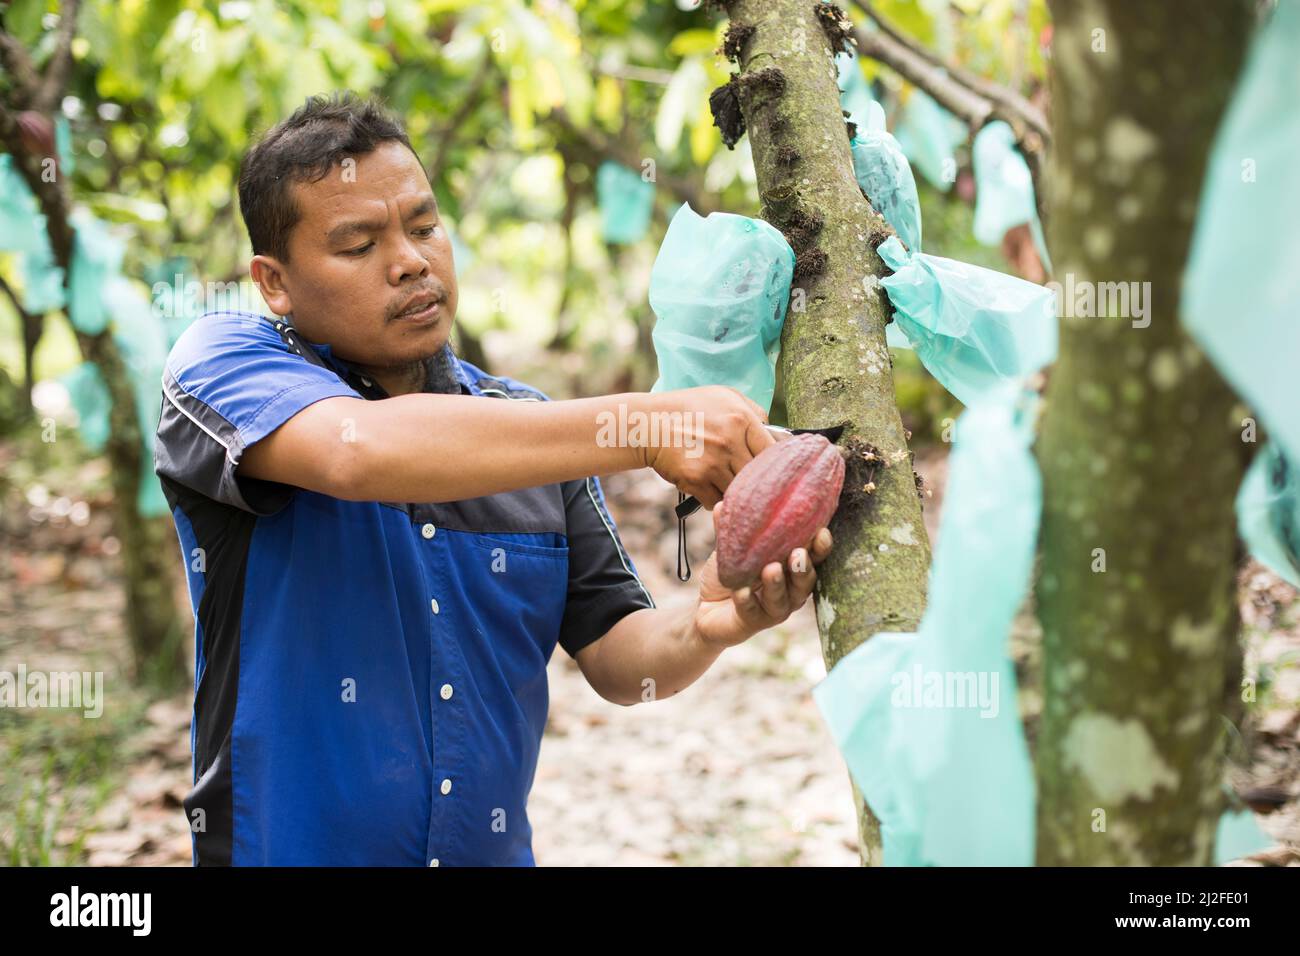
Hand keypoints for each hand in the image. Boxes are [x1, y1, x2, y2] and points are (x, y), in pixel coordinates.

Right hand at [641, 386, 773, 508]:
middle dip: (754, 481)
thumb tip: (775, 434)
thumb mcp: (724, 396)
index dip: (773, 464)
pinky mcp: (695, 479)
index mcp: (741, 419)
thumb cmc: (689, 408)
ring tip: (724, 482)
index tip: (769, 469)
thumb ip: (754, 411)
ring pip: (738, 491)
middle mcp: (729, 441)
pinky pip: (716, 501)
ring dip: (734, 492)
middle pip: (758, 476)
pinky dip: (714, 500)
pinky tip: (708, 488)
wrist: (649, 424)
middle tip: (748, 482)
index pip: (773, 451)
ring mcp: (712, 462)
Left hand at [691, 527, 833, 650]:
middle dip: (804, 568)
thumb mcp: (732, 549)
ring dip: (777, 584)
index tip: (822, 531)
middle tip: (797, 554)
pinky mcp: (753, 622)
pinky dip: (746, 601)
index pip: (813, 558)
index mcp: (791, 569)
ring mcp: (773, 609)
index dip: (821, 547)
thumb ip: (732, 529)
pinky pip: (752, 612)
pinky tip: (740, 592)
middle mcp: (790, 591)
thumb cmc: (731, 575)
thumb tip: (726, 502)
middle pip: (805, 582)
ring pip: (782, 600)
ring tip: (771, 569)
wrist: (706, 607)